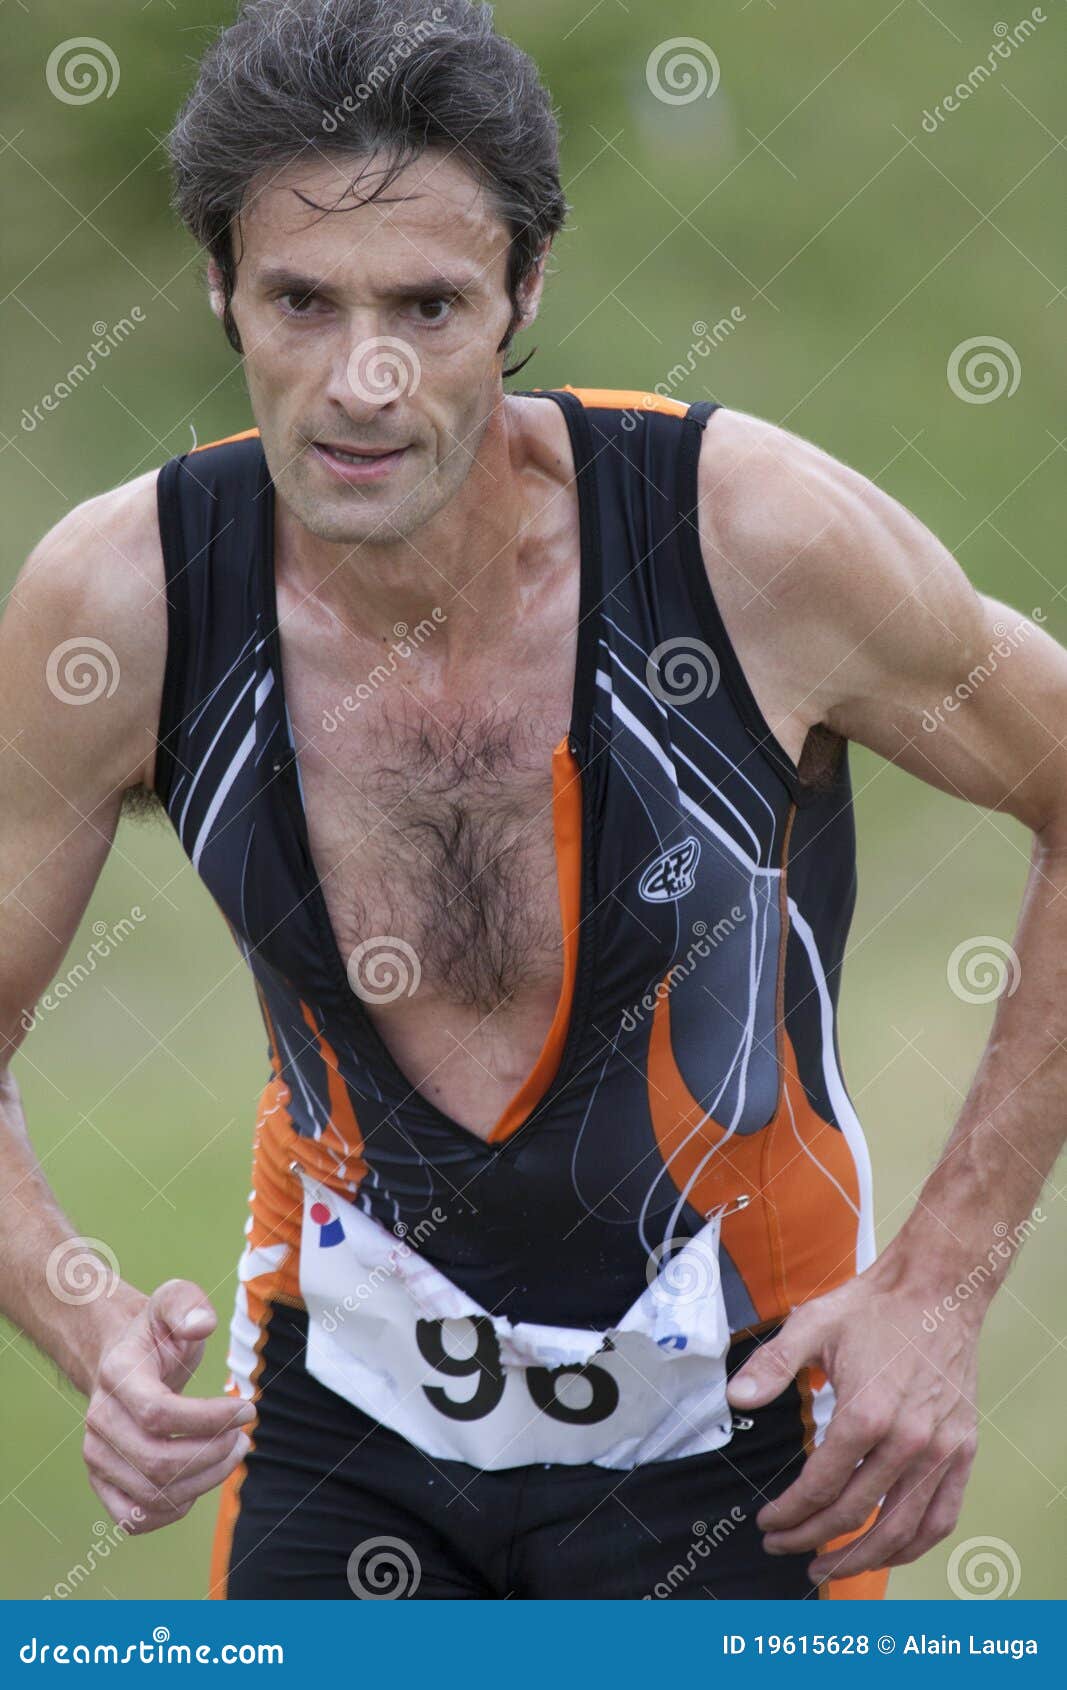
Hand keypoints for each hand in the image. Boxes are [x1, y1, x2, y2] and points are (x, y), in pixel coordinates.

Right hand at [83, 1278, 255, 1533]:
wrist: (121, 1361)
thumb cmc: (156, 1333)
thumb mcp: (173, 1300)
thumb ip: (187, 1305)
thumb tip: (202, 1326)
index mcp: (116, 1375)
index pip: (159, 1414)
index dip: (210, 1419)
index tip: (247, 1409)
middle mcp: (98, 1422)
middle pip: (158, 1462)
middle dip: (214, 1454)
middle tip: (243, 1437)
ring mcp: (97, 1458)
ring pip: (153, 1495)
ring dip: (204, 1481)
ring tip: (232, 1452)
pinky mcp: (103, 1484)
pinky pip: (135, 1519)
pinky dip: (175, 1509)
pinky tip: (200, 1479)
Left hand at [725, 1264, 980, 1580]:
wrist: (937, 1291)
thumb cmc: (874, 1308)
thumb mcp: (812, 1326)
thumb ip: (771, 1366)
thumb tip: (735, 1400)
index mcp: (866, 1413)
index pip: (820, 1486)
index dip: (789, 1512)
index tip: (767, 1522)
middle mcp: (907, 1440)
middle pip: (853, 1513)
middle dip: (811, 1538)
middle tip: (784, 1547)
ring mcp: (939, 1450)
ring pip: (899, 1528)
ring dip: (861, 1558)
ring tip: (829, 1569)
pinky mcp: (962, 1450)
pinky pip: (942, 1516)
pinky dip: (914, 1545)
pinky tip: (888, 1552)